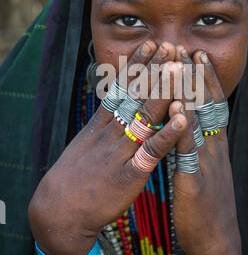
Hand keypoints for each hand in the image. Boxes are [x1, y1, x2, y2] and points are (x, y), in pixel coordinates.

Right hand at [28, 42, 187, 254]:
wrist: (59, 210)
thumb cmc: (75, 177)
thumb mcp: (87, 142)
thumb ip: (104, 122)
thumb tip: (115, 102)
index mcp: (102, 123)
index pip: (122, 87)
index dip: (138, 65)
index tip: (151, 43)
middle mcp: (111, 132)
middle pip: (135, 95)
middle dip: (154, 69)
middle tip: (170, 44)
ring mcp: (120, 151)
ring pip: (145, 116)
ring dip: (162, 91)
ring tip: (178, 68)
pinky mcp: (129, 174)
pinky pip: (151, 151)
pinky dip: (167, 134)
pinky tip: (182, 118)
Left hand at [171, 47, 242, 254]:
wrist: (217, 240)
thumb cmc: (205, 202)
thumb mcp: (204, 166)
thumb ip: (195, 144)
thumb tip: (184, 121)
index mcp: (214, 144)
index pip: (210, 103)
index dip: (203, 78)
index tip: (194, 54)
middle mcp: (213, 148)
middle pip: (205, 105)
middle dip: (195, 75)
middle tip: (184, 47)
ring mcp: (206, 163)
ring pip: (198, 121)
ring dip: (188, 92)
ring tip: (179, 65)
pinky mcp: (195, 182)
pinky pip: (188, 151)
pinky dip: (183, 129)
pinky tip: (176, 109)